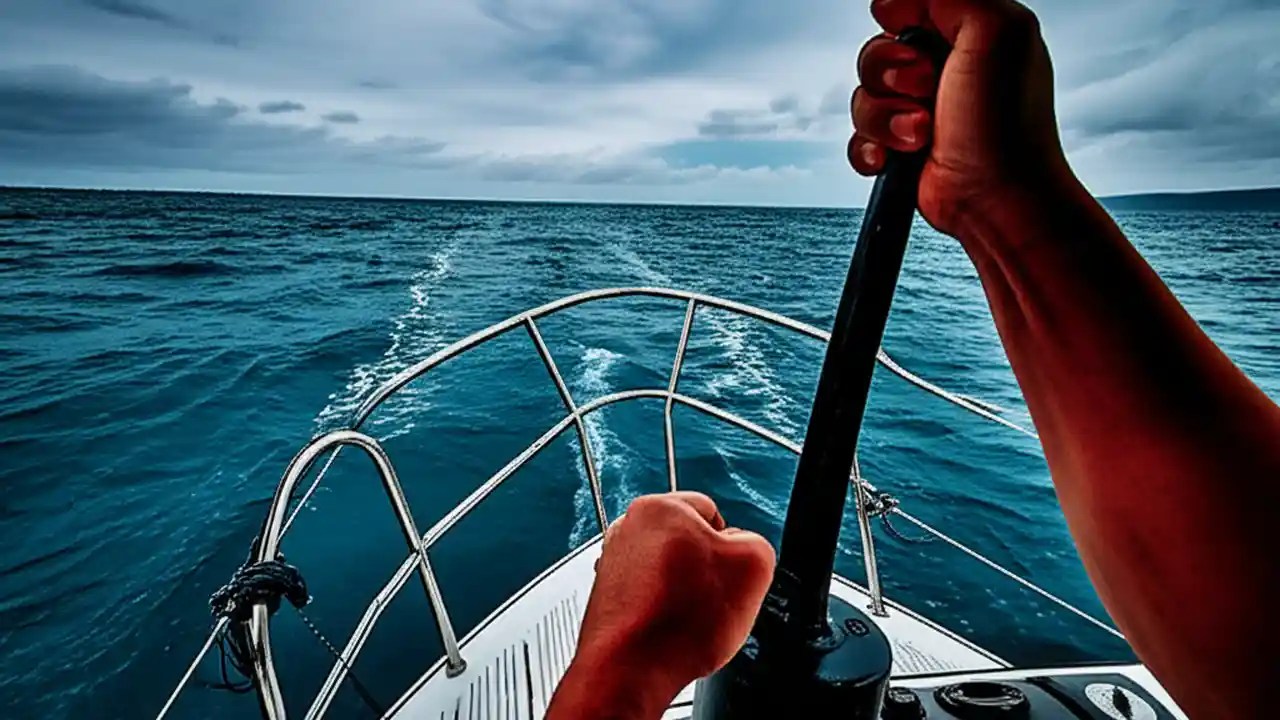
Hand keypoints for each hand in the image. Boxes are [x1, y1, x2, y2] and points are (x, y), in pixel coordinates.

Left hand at [546, 492, 775, 718]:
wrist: (629, 669)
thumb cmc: (678, 621)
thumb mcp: (754, 566)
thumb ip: (756, 543)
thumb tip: (743, 550)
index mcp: (658, 507)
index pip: (713, 513)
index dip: (731, 547)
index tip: (731, 572)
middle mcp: (627, 529)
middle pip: (689, 543)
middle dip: (706, 570)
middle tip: (713, 599)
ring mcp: (614, 563)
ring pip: (671, 573)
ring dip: (685, 594)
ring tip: (688, 620)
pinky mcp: (609, 596)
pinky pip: (652, 598)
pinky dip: (664, 613)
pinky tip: (671, 631)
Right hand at [849, 0, 1075, 235]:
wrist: (996, 198)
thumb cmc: (1006, 123)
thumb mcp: (996, 29)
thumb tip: (896, 2)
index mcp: (970, 35)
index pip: (910, 8)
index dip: (900, 18)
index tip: (913, 38)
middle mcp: (944, 72)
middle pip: (877, 52)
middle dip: (890, 73)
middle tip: (926, 89)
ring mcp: (920, 112)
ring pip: (863, 98)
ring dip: (885, 118)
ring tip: (921, 134)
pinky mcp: (901, 151)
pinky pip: (858, 139)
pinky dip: (869, 149)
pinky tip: (894, 159)